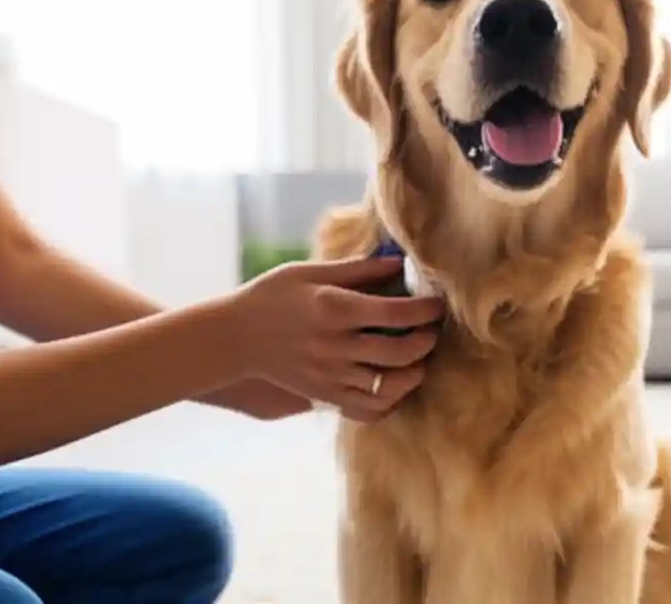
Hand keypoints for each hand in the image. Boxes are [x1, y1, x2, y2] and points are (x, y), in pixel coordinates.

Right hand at [221, 257, 443, 421]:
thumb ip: (357, 269)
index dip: (426, 309)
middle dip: (427, 341)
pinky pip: (367, 409)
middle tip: (433, 331)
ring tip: (420, 359)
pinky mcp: (323, 395)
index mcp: (333, 308)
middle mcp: (334, 345)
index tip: (438, 304)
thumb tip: (398, 261)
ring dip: (414, 373)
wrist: (233, 337)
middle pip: (399, 351)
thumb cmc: (272, 297)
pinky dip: (390, 401)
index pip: (395, 312)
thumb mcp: (310, 272)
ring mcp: (329, 375)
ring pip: (389, 385)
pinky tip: (395, 385)